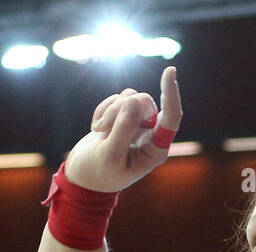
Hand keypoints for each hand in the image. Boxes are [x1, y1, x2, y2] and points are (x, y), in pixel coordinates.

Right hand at [64, 65, 182, 192]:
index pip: (171, 117)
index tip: (169, 71)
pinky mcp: (123, 116)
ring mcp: (137, 123)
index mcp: (155, 149)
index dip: (171, 94)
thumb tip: (135, 102)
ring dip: (110, 110)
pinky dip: (103, 109)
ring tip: (100, 131)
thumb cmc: (99, 173)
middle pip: (145, 102)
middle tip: (103, 128)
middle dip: (120, 108)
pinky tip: (97, 128)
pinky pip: (116, 98)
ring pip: (129, 97)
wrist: (83, 175)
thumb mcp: (110, 156)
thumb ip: (123, 130)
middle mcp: (151, 134)